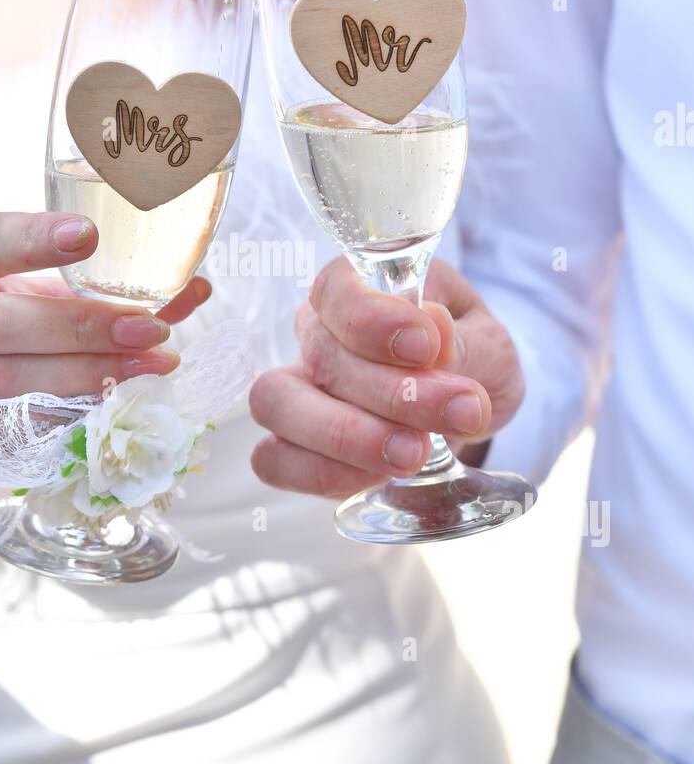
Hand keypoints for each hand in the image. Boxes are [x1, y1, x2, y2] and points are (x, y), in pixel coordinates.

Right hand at [0, 211, 207, 486]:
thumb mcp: (28, 291)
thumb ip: (97, 287)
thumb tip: (197, 290)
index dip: (34, 238)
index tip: (91, 236)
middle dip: (82, 328)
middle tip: (151, 328)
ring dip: (81, 378)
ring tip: (145, 370)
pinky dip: (52, 426)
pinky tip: (100, 415)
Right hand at [250, 255, 522, 497]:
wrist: (469, 410)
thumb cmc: (472, 358)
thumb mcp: (488, 343)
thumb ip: (464, 341)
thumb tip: (433, 326)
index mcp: (358, 288)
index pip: (335, 290)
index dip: (371, 319)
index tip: (425, 347)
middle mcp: (317, 335)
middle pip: (321, 356)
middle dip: (390, 393)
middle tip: (457, 412)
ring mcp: (298, 391)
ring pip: (277, 404)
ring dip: (346, 435)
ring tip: (413, 452)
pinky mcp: (295, 447)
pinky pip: (275, 460)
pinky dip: (324, 472)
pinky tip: (379, 475)